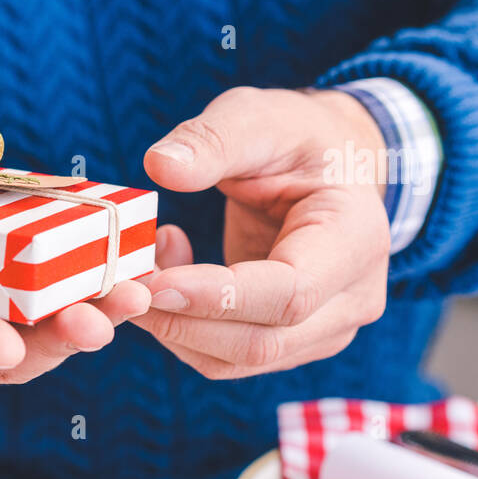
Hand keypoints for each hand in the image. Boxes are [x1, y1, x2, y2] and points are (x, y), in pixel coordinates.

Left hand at [132, 86, 390, 377]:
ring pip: (236, 360)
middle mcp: (352, 300)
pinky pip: (225, 356)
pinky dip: (181, 328)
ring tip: (141, 271)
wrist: (331, 167)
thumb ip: (212, 140)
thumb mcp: (257, 118)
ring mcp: (324, 330)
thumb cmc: (296, 138)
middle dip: (180, 321)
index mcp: (355, 240)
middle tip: (121, 285)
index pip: (290, 294)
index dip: (218, 297)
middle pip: (260, 342)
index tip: (154, 283)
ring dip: (173, 328)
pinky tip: (164, 280)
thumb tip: (160, 167)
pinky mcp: (291, 342)